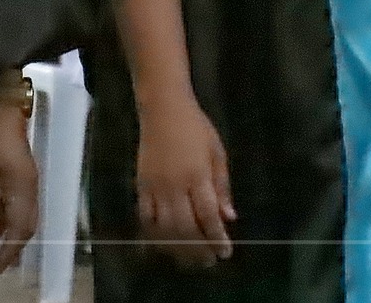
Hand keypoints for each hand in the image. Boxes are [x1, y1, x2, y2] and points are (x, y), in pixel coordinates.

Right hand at [136, 94, 233, 267]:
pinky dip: (153, 234)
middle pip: (185, 227)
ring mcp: (154, 186)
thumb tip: (229, 217)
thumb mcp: (217, 152)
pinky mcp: (140, 185)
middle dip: (199, 248)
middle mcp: (174, 185)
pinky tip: (164, 244)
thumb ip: (222, 186)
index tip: (225, 252)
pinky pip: (145, 217)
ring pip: (164, 227)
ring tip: (190, 259)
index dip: (217, 237)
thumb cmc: (195, 127)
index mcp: (197, 175)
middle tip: (209, 261)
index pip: (207, 215)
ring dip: (178, 247)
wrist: (162, 108)